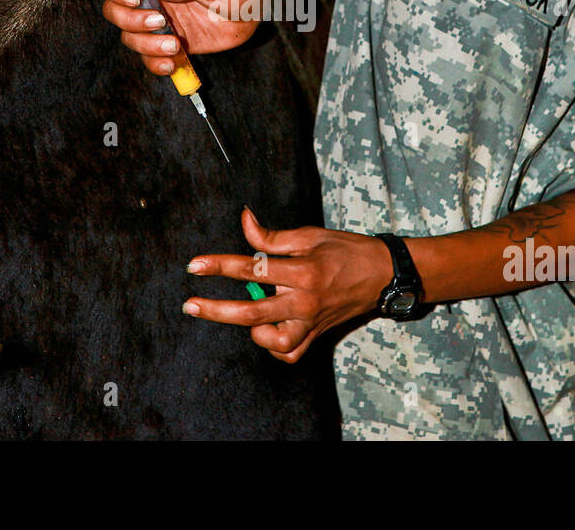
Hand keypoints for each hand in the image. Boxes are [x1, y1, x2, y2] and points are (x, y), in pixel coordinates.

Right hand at [101, 0, 269, 76]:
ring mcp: (160, 25)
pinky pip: (150, 59)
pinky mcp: (171, 45)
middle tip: (161, 23)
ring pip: (130, 38)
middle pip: (116, 11)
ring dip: (146, 46)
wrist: (256, 9)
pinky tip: (172, 64)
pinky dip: (155, 65)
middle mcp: (153, 0)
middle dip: (130, 21)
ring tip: (175, 46)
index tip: (137, 0)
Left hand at [183, 207, 393, 362]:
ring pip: (272, 341)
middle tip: (190, 306)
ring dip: (252, 329)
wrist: (384, 275)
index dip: (220, 266)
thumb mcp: (311, 235)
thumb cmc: (347, 250)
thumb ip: (272, 236)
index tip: (195, 265)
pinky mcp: (316, 334)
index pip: (253, 269)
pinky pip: (289, 352)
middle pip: (251, 313)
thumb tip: (244, 221)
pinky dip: (274, 345)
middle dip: (216, 310)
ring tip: (247, 314)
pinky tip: (266, 329)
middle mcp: (305, 302)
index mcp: (304, 272)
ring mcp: (311, 322)